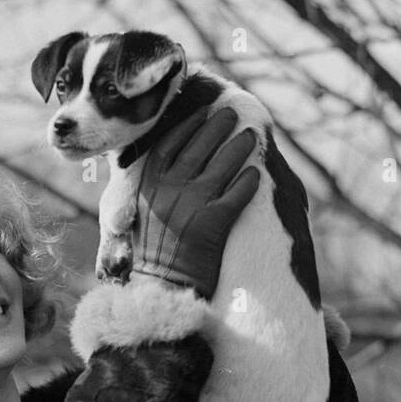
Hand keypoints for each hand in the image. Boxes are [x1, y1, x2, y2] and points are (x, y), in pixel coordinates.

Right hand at [130, 106, 260, 299]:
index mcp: (148, 187)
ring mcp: (191, 206)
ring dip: (238, 147)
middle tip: (231, 113)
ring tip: (249, 136)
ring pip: (221, 165)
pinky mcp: (212, 224)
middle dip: (217, 126)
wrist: (161, 289)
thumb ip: (155, 188)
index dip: (188, 125)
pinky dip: (248, 182)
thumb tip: (174, 164)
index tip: (202, 112)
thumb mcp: (144, 215)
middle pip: (198, 147)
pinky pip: (236, 194)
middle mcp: (169, 191)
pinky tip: (256, 173)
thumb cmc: (153, 254)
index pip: (169, 143)